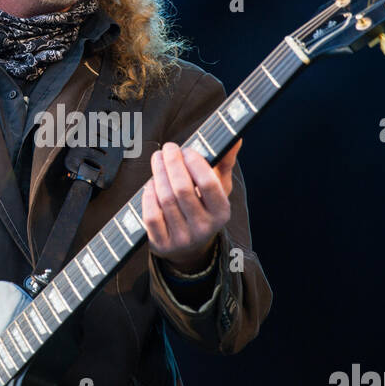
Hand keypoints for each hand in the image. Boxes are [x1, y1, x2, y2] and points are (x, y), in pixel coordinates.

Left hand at [141, 138, 240, 271]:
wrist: (190, 247)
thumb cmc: (205, 207)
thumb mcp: (219, 188)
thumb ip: (225, 162)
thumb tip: (236, 138)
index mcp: (222, 212)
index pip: (208, 183)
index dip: (194, 162)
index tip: (186, 149)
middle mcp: (204, 228)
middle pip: (182, 189)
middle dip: (172, 163)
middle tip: (167, 148)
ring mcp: (182, 238)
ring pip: (165, 199)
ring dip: (158, 174)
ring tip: (158, 161)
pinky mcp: (162, 244)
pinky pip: (151, 216)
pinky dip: (148, 196)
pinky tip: (150, 184)